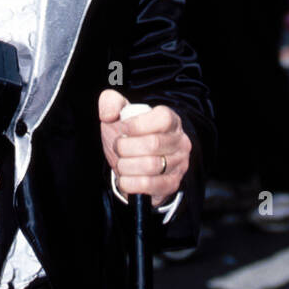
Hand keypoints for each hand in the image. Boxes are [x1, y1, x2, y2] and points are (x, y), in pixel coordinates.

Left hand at [98, 91, 190, 206]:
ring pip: (151, 166)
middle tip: (118, 147)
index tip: (122, 128)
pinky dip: (130, 183)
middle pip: (153, 144)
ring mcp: (179, 164)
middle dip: (126, 147)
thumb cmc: (128, 134)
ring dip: (126, 166)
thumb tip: (108, 114)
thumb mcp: (118, 113)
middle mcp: (180, 141)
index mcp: (170, 120)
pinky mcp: (172, 184)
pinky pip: (150, 186)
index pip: (162, 118)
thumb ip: (110, 103)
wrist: (133, 160)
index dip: (137, 124)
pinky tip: (124, 178)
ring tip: (121, 163)